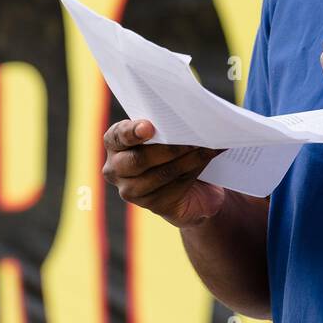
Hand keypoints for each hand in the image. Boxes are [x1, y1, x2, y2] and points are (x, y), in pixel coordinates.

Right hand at [102, 119, 225, 227]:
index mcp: (115, 143)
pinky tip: (206, 158)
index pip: (117, 136)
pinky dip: (193, 170)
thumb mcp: (167, 134)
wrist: (191, 185)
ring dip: (187, 159)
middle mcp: (116, 168)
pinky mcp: (152, 204)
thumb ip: (168, 126)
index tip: (149, 127)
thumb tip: (191, 118)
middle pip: (138, 159)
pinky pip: (173, 188)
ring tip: (207, 146)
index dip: (132, 132)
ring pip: (160, 174)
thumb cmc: (174, 150)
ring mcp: (131, 190)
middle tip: (193, 137)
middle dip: (168, 148)